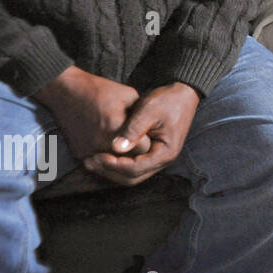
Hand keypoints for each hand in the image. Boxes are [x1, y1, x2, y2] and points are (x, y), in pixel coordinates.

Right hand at [33, 67, 150, 161]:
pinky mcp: (79, 155)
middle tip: (141, 141)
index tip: (150, 135)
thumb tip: (153, 131)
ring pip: (115, 166)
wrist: (66, 92)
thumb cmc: (101, 91)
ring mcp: (88, 152)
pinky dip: (108, 158)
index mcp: (116, 129)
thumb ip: (141, 117)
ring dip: (123, 158)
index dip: (150, 142)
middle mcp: (101, 144)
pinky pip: (100, 165)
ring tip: (128, 145)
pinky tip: (112, 145)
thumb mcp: (130, 97)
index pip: (144, 149)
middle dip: (137, 153)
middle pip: (130, 161)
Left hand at [82, 82, 199, 186]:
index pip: (135, 168)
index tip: (96, 155)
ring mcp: (157, 159)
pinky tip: (103, 156)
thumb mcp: (149, 111)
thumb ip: (133, 130)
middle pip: (132, 178)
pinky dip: (117, 165)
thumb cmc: (167, 100)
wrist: (182, 94)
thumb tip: (117, 148)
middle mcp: (163, 161)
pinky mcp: (152, 154)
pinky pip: (132, 167)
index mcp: (166, 153)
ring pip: (131, 175)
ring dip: (111, 171)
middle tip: (89, 161)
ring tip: (92, 160)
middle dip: (109, 172)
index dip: (113, 165)